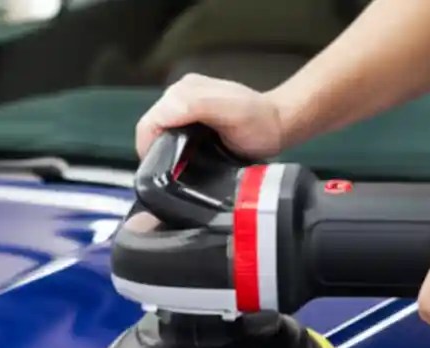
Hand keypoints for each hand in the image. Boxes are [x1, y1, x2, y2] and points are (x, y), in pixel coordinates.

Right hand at [135, 74, 285, 159]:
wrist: (279, 123)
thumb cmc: (259, 123)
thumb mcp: (230, 111)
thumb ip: (194, 107)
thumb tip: (160, 120)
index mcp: (183, 91)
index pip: (150, 122)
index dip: (149, 149)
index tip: (161, 173)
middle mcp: (179, 92)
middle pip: (152, 126)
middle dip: (156, 150)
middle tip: (171, 173)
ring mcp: (183, 102)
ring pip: (158, 131)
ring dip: (163, 150)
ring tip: (178, 168)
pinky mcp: (188, 112)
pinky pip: (169, 131)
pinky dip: (172, 146)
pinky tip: (186, 157)